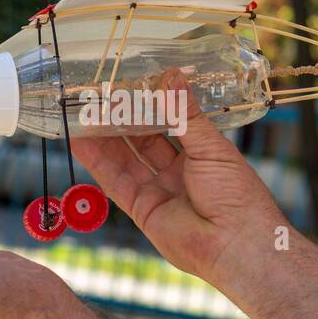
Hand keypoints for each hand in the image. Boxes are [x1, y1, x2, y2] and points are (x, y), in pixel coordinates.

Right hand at [71, 70, 286, 285]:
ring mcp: (158, 191)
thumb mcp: (211, 147)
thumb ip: (185, 113)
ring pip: (126, 159)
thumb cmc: (235, 194)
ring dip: (104, 137)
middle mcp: (178, 172)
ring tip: (83, 112)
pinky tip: (82, 141)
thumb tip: (171, 75)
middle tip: (100, 95)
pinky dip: (98, 162)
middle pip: (143, 140)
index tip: (130, 83)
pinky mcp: (142, 210)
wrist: (234, 243)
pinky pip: (116, 182)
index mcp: (201, 154)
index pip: (170, 123)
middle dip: (122, 119)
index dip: (150, 105)